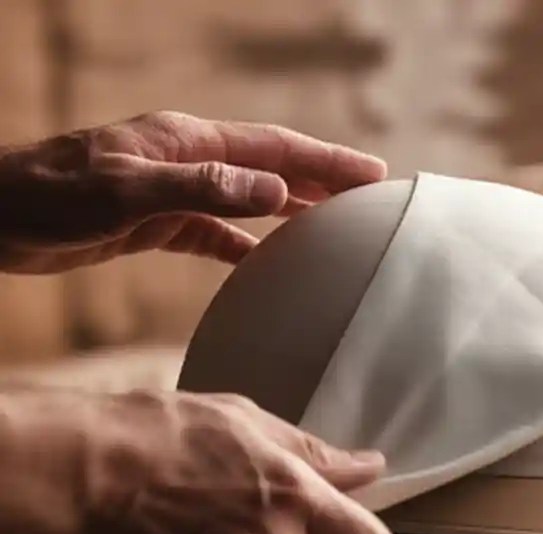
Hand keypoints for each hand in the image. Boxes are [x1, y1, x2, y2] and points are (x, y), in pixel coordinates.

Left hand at [0, 110, 386, 272]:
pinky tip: (266, 263)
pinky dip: (246, 245)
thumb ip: (204, 189)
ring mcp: (171, 189)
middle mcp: (187, 160)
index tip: (374, 174)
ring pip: (249, 197)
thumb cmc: (49, 197)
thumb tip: (277, 190)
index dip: (326, 160)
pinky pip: (214, 232)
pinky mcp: (152, 222)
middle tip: (373, 197)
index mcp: (187, 142)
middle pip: (270, 166)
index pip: (274, 147)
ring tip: (336, 224)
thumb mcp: (128, 192)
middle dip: (323, 179)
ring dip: (293, 208)